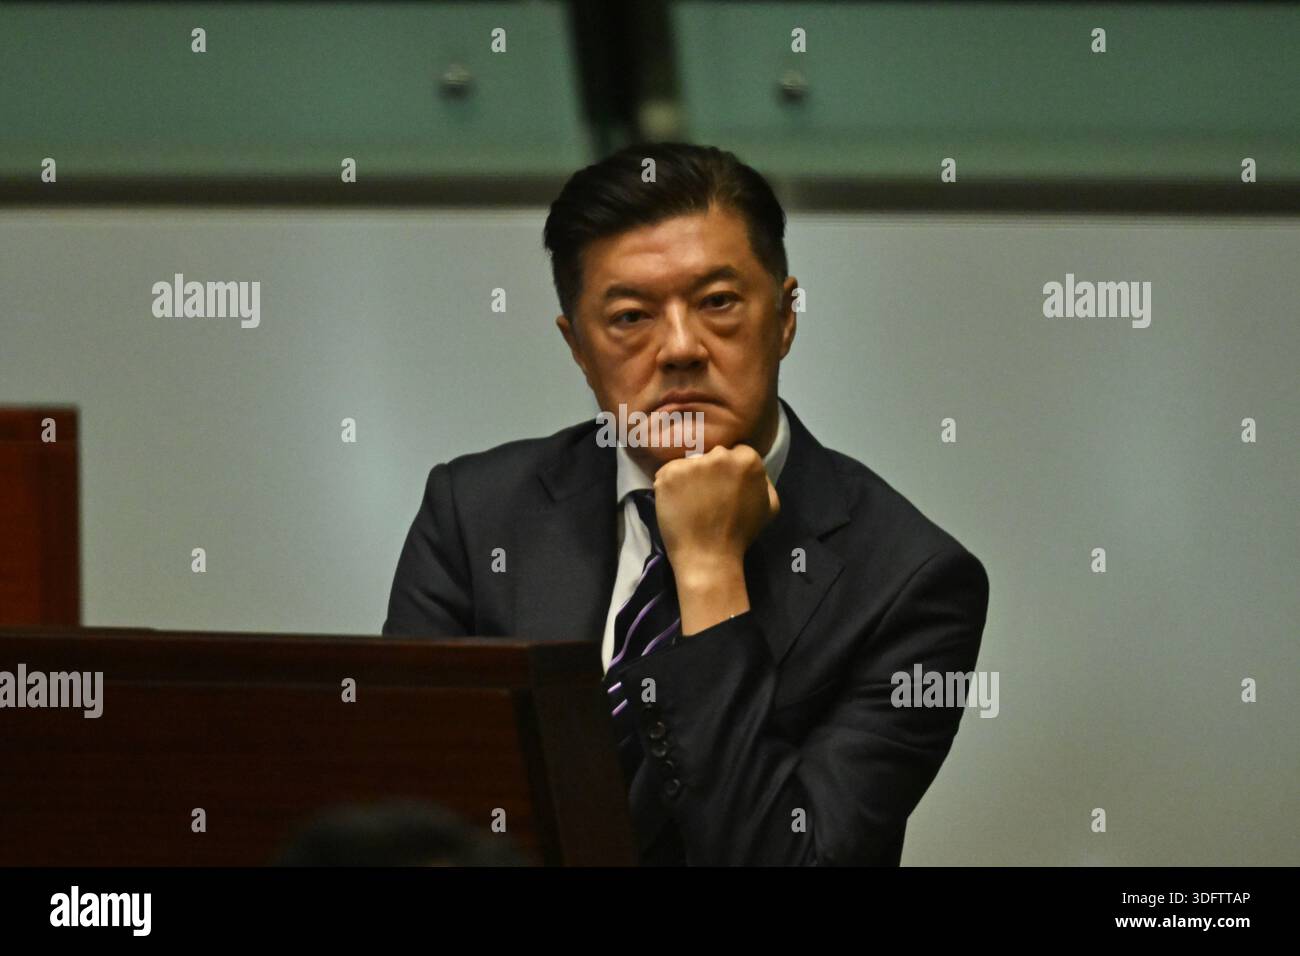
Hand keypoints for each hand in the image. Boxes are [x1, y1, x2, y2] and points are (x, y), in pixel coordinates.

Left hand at [651, 444, 779, 589]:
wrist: (709, 557)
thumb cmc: (740, 534)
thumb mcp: (770, 507)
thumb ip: (765, 481)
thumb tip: (754, 468)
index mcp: (748, 460)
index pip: (737, 452)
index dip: (729, 471)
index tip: (724, 488)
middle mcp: (720, 456)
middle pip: (712, 454)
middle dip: (709, 470)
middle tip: (706, 495)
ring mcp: (694, 464)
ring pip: (689, 462)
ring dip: (689, 478)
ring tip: (690, 501)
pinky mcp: (670, 474)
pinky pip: (668, 472)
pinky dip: (669, 486)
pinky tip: (676, 503)